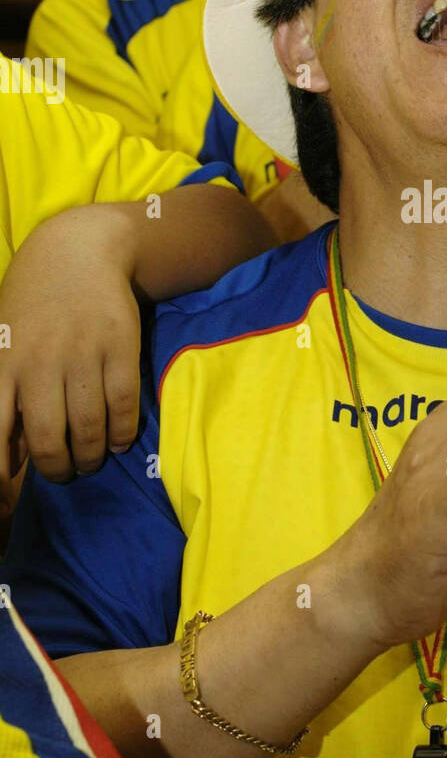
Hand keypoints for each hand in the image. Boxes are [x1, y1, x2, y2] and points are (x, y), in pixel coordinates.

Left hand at [0, 207, 141, 510]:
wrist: (77, 252)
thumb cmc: (31, 305)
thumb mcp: (3, 343)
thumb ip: (4, 393)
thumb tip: (11, 457)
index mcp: (3, 365)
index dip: (2, 480)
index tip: (7, 506)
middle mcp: (38, 363)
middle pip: (49, 440)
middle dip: (59, 469)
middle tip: (66, 472)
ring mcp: (81, 354)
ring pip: (89, 427)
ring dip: (93, 455)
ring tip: (94, 458)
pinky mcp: (119, 346)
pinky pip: (123, 405)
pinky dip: (123, 432)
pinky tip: (121, 439)